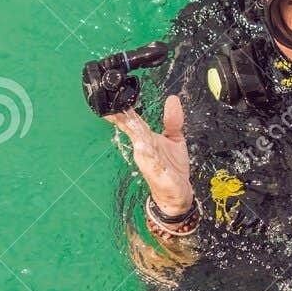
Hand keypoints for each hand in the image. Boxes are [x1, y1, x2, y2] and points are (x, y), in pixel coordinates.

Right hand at [107, 95, 191, 214]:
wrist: (177, 192)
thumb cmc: (172, 165)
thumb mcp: (175, 139)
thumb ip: (172, 120)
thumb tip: (172, 99)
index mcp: (145, 138)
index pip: (132, 122)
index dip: (123, 111)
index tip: (114, 98)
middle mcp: (143, 149)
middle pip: (133, 131)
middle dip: (126, 120)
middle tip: (117, 108)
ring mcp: (148, 161)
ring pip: (140, 146)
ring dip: (137, 136)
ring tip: (131, 124)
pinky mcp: (157, 174)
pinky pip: (151, 164)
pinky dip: (148, 156)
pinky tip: (143, 147)